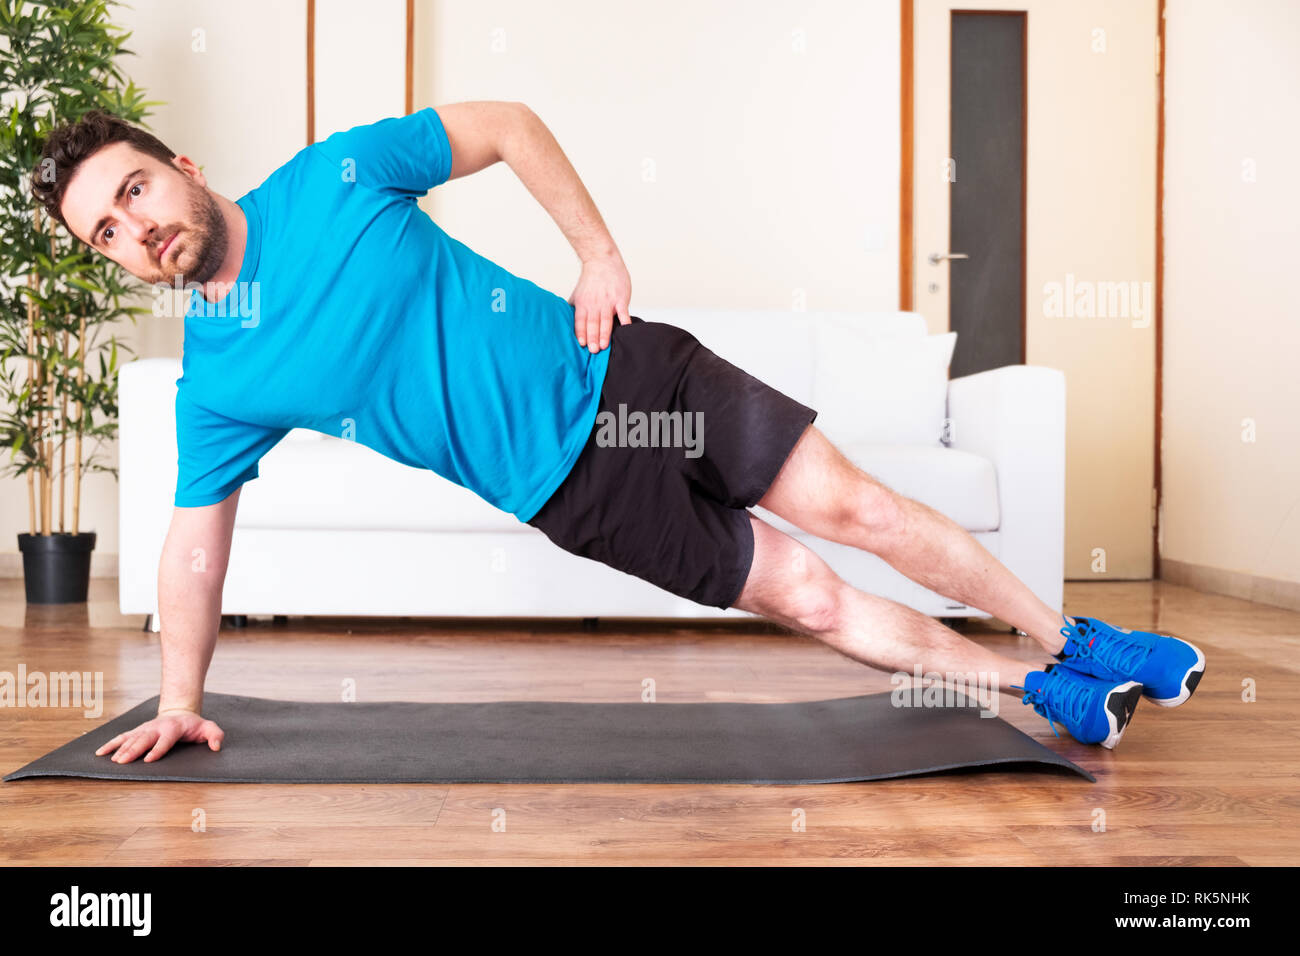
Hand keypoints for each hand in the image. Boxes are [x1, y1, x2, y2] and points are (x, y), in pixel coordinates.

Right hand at [94, 709, 224, 763]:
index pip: (165, 740)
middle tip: (123, 761)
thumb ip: (215, 735)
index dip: (157, 749)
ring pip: (131, 738)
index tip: (148, 760)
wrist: (180, 712)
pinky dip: (111, 744)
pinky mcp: (137, 731)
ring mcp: (145, 729)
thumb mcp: (208, 728)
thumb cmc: (194, 725)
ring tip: (113, 760)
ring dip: (121, 749)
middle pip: (144, 740)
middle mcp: (157, 727)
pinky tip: (100, 753)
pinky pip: (122, 737)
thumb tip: (217, 746)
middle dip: (133, 750)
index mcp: (173, 728)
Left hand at [568, 252, 631, 352]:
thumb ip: (574, 308)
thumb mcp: (577, 293)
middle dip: (592, 338)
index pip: (581, 321)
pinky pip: (623, 312)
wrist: (602, 260)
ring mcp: (608, 301)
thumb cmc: (590, 279)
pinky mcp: (620, 298)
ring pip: (606, 320)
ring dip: (605, 334)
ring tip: (604, 346)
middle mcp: (595, 303)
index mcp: (583, 303)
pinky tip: (624, 330)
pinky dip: (624, 321)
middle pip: (593, 323)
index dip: (581, 333)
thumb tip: (565, 321)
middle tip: (593, 350)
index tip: (581, 344)